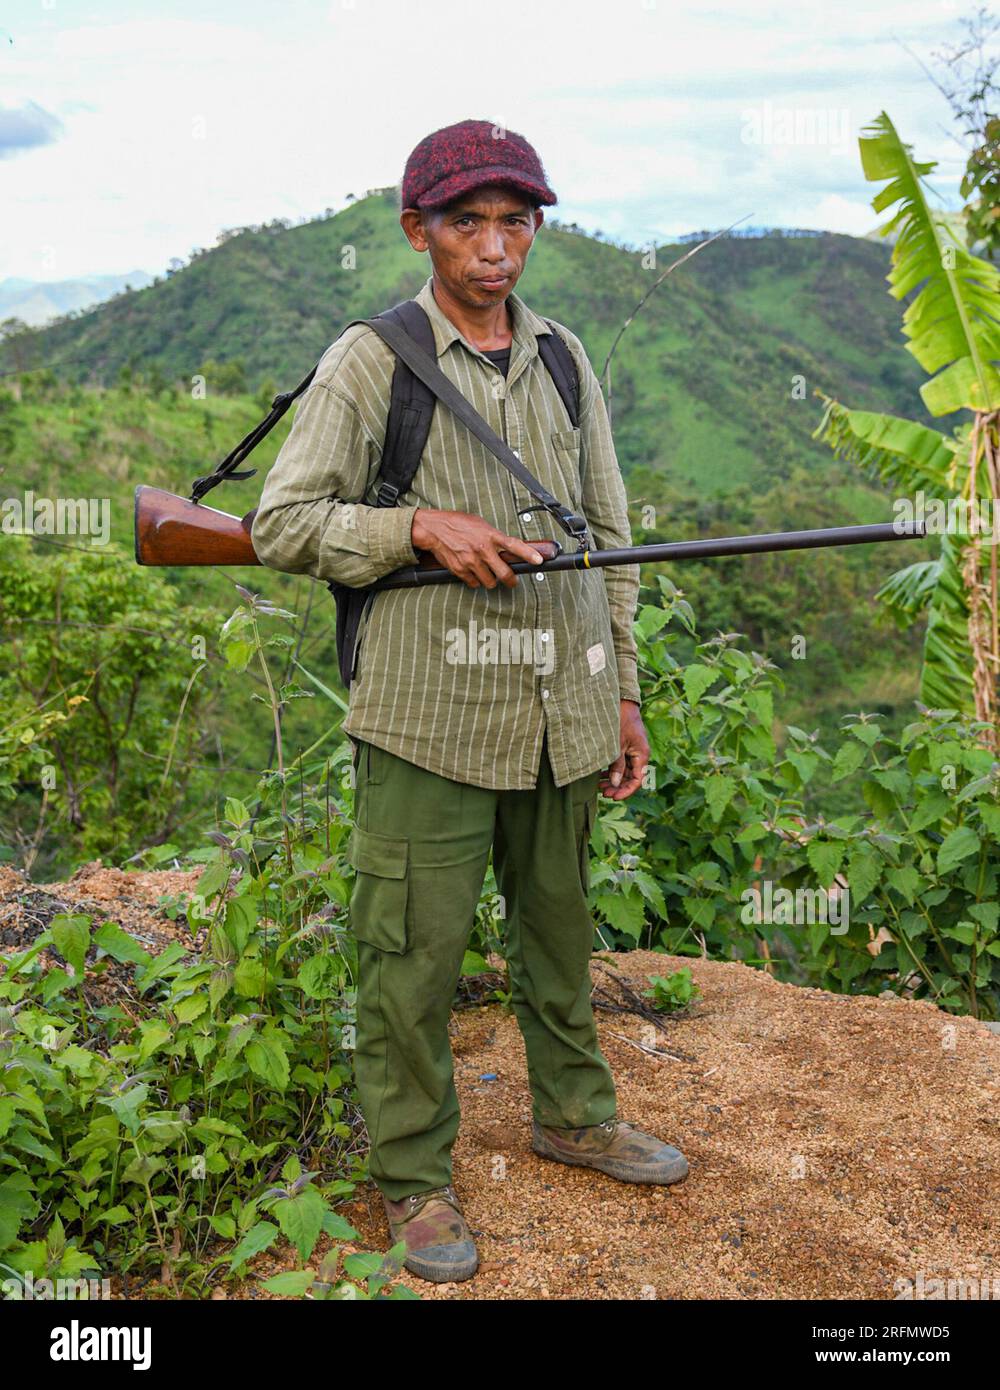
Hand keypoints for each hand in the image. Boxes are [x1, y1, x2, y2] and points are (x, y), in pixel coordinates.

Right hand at [410, 509, 543, 588]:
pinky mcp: (460, 570)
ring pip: (489, 582)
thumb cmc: (457, 523)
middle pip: (504, 573)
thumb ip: (494, 536)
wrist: (434, 529)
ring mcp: (471, 561)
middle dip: (510, 580)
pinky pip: (474, 583)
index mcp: (490, 535)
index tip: (539, 561)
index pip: (514, 545)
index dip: (528, 554)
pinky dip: (475, 581)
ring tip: (487, 574)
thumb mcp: (480, 524)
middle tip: (512, 582)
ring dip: (491, 581)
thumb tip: (506, 547)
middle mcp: (482, 549)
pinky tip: (473, 573)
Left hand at [600, 700, 648, 800]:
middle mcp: (639, 755)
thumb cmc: (620, 720)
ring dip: (613, 781)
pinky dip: (611, 771)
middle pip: (630, 779)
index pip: (637, 780)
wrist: (621, 702)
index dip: (625, 791)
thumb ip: (617, 764)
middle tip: (603, 793)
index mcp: (642, 755)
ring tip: (599, 786)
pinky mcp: (624, 748)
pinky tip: (600, 776)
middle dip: (618, 787)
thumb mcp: (617, 744)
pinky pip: (620, 764)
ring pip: (624, 773)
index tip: (612, 797)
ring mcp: (632, 752)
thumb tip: (615, 784)